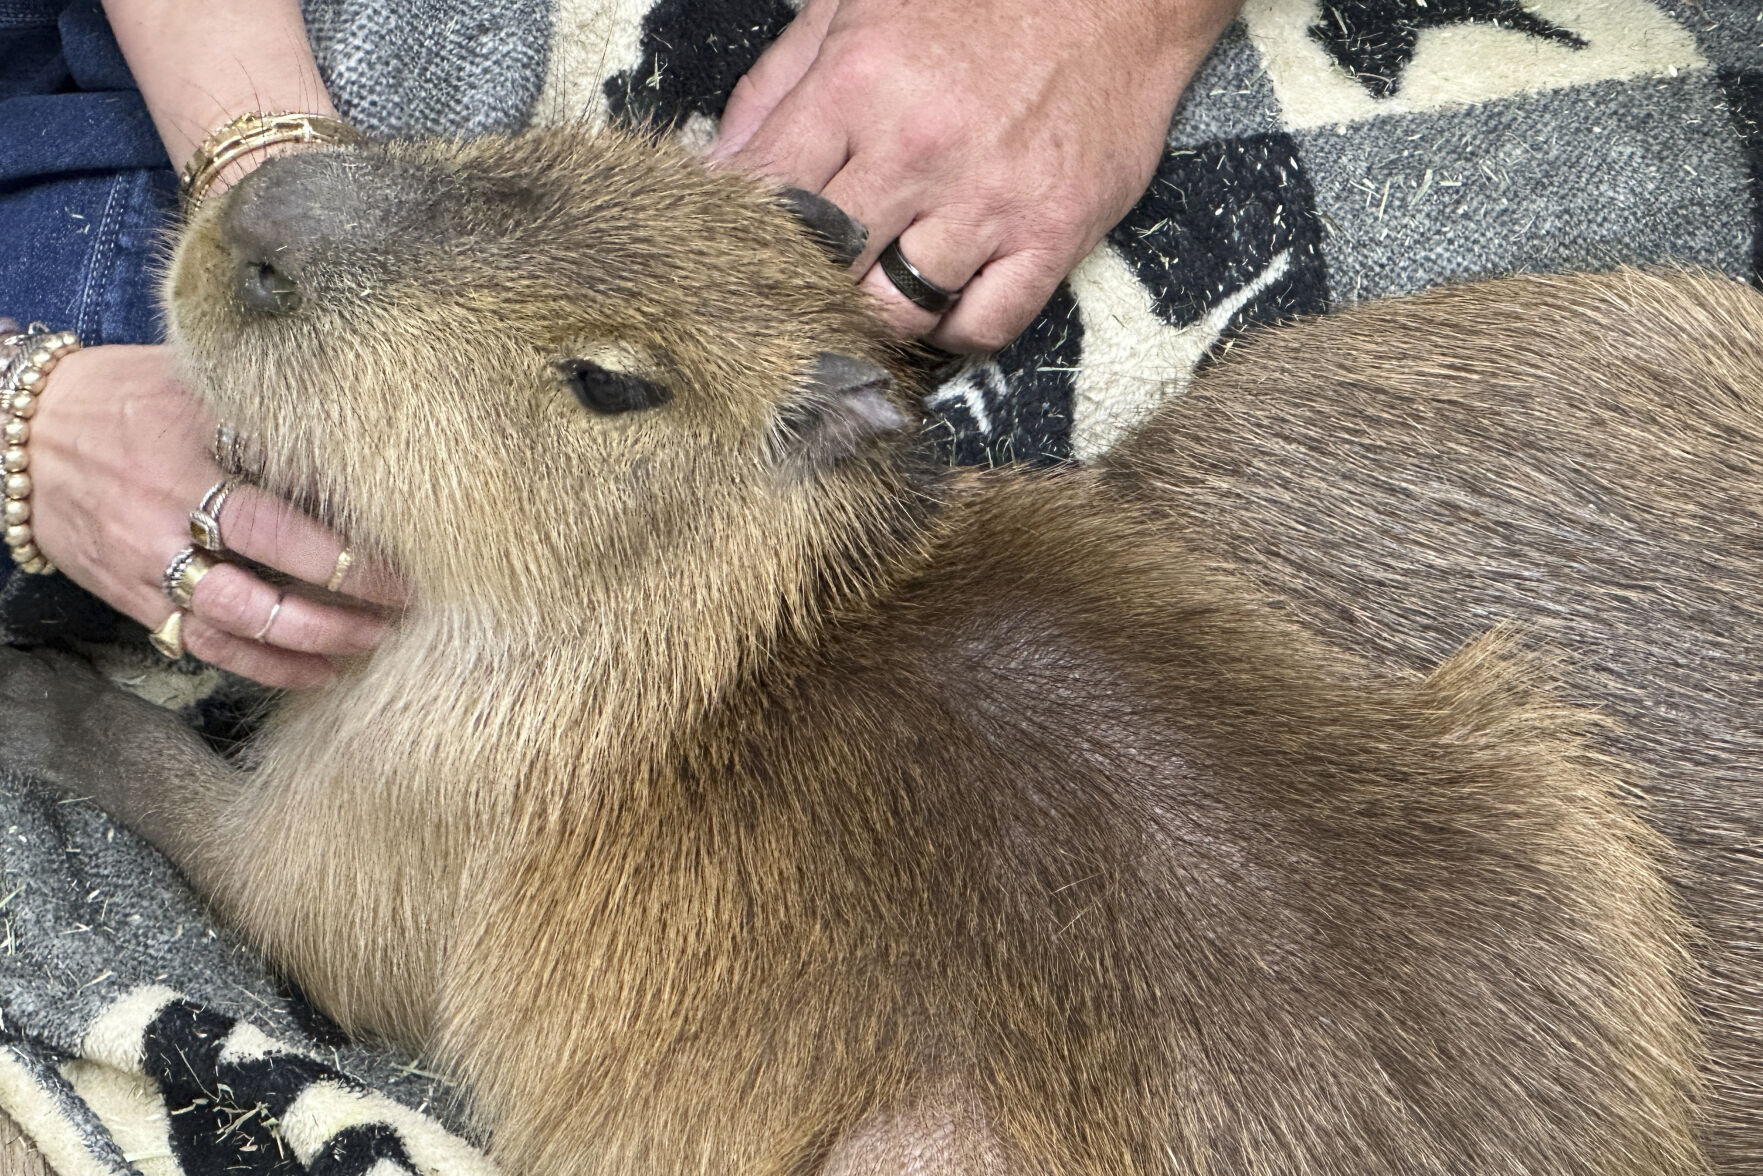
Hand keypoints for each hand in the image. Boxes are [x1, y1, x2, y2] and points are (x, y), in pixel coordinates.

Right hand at [24, 344, 400, 688]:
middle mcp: (170, 509)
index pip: (284, 502)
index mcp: (193, 449)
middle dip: (344, 592)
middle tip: (405, 603)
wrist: (16, 432)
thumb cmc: (123, 396)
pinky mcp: (135, 598)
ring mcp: (150, 561)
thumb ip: (262, 405)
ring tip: (370, 642)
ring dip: (310, 639)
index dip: (348, 538)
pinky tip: (316, 671)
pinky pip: (204, 646)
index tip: (408, 549)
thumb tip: (354, 422)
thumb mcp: (190, 380)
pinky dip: (264, 665)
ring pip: (237, 620)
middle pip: (267, 563)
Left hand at [708, 0, 1240, 352]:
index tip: (734, 258)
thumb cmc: (980, 2)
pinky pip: (983, 325)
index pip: (766, 193)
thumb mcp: (856, 10)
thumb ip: (778, 88)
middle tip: (796, 296)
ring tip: (870, 297)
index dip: (738, 237)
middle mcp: (920, 149)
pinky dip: (952, 331)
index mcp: (859, 84)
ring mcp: (989, 200)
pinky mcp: (1053, 235)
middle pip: (824, 264)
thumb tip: (717, 168)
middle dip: (800, 288)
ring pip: (896, 310)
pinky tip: (942, 302)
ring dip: (873, 317)